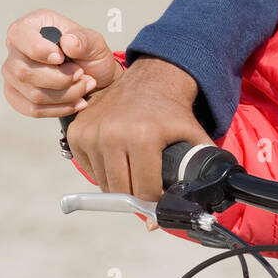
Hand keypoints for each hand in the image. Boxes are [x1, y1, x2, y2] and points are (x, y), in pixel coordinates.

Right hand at [3, 9, 120, 118]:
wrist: (92, 76)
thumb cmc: (88, 54)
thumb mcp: (95, 42)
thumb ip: (84, 39)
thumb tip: (67, 42)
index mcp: (32, 25)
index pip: (20, 35)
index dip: (38, 50)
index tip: (61, 58)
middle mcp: (15, 48)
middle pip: (24, 72)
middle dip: (60, 79)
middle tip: (82, 74)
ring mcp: (12, 73)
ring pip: (32, 94)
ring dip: (66, 94)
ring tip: (85, 85)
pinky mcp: (15, 95)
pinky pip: (32, 109)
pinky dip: (59, 108)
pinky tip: (76, 102)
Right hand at [66, 56, 209, 201]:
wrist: (152, 78)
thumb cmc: (172, 111)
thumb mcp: (193, 134)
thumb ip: (201, 167)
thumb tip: (200, 199)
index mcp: (143, 136)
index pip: (145, 191)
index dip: (156, 199)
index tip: (161, 196)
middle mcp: (113, 134)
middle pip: (122, 191)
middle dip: (137, 195)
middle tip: (148, 187)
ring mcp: (92, 133)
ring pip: (104, 183)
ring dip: (119, 184)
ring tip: (134, 171)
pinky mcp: (77, 131)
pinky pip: (88, 168)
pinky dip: (102, 170)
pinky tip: (117, 158)